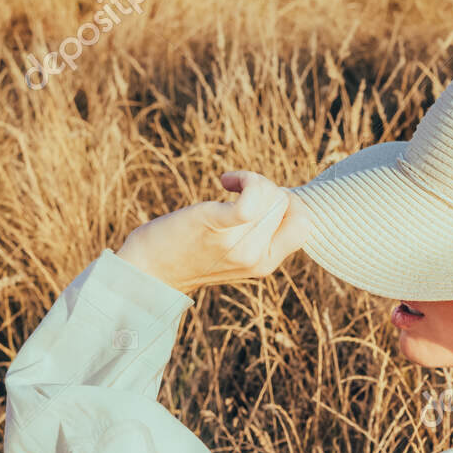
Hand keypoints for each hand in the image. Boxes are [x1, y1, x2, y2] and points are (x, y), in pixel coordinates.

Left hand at [116, 171, 310, 292]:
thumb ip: (258, 234)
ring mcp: (239, 246)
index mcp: (266, 264)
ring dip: (253, 180)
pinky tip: (225, 180)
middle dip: (268, 187)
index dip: (289, 203)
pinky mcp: (216, 226)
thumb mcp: (234, 250)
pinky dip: (246, 181)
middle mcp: (257, 259)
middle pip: (288, 204)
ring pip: (273, 196)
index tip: (259, 201)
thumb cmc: (186, 252)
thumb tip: (278, 198)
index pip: (304, 223)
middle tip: (239, 189)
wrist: (147, 272)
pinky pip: (250, 201)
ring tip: (228, 184)